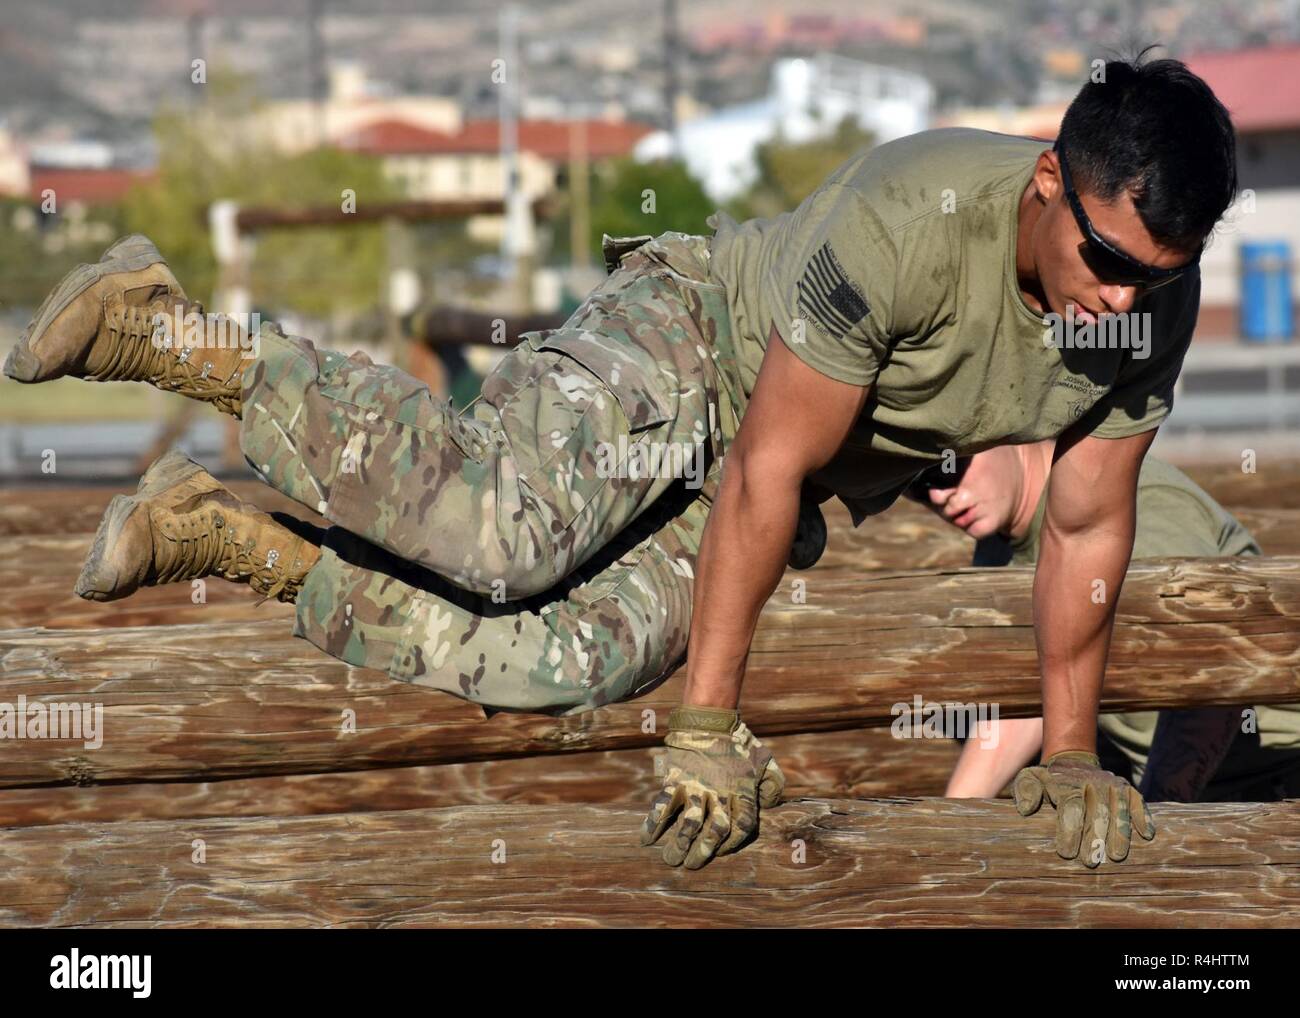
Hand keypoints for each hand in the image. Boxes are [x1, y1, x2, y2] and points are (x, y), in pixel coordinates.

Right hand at [640, 705, 785, 868]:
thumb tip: (771, 805)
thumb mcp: (764, 761)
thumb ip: (773, 785)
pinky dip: (652, 823)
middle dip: (703, 852)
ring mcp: (696, 788)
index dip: (731, 843)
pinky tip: (646, 838)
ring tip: (671, 858)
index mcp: (742, 793)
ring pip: (689, 824)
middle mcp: (720, 795)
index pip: (741, 828)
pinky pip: (663, 805)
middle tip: (691, 865)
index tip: (720, 849)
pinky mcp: (676, 779)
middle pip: (714, 832)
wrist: (709, 720)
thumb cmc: (739, 743)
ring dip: (679, 844)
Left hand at [1014, 750, 1155, 866]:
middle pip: (1097, 811)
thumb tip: (1026, 809)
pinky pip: (1138, 801)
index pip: (1071, 807)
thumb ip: (1025, 790)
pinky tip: (1146, 834)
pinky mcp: (1128, 788)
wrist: (1073, 761)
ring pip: (1119, 808)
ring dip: (1119, 832)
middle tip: (1090, 862)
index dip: (1069, 831)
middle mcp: (1093, 782)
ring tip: (1116, 855)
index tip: (1066, 853)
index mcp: (1068, 783)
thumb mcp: (1030, 778)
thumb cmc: (1049, 780)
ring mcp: (1112, 784)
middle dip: (1094, 837)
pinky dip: (1143, 816)